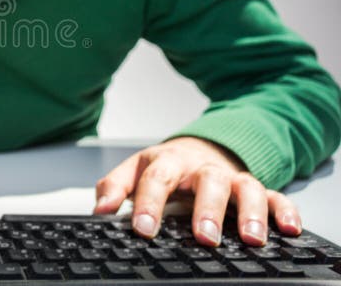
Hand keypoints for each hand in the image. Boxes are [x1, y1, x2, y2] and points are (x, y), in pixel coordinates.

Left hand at [93, 137, 302, 245]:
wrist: (197, 149)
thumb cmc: (164, 167)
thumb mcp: (135, 171)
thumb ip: (114, 187)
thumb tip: (100, 210)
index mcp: (169, 163)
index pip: (158, 179)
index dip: (150, 203)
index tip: (144, 229)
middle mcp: (203, 169)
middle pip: (209, 182)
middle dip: (208, 209)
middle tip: (204, 236)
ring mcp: (232, 178)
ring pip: (246, 188)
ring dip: (250, 212)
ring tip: (251, 239)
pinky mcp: (256, 190)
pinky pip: (276, 196)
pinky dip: (285, 210)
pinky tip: (288, 228)